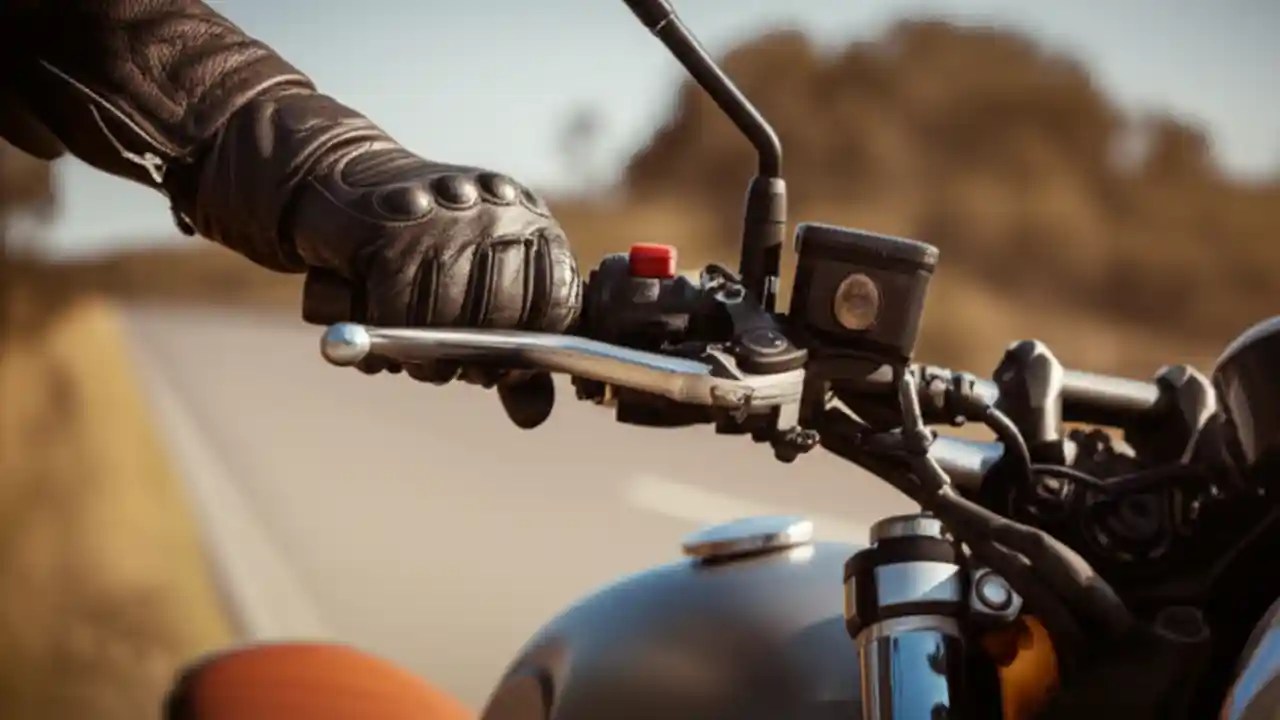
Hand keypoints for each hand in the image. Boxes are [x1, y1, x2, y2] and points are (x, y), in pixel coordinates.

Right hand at [292, 141, 581, 385]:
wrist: (339, 183)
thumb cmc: (416, 250)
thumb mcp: (472, 292)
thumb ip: (511, 353)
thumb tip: (534, 416)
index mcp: (531, 223)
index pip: (557, 306)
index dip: (527, 353)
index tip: (495, 369)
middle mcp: (499, 211)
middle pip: (504, 319)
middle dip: (469, 359)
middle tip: (440, 361)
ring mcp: (445, 215)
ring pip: (447, 323)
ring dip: (419, 356)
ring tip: (403, 348)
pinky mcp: (388, 227)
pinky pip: (394, 317)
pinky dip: (378, 337)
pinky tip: (371, 322)